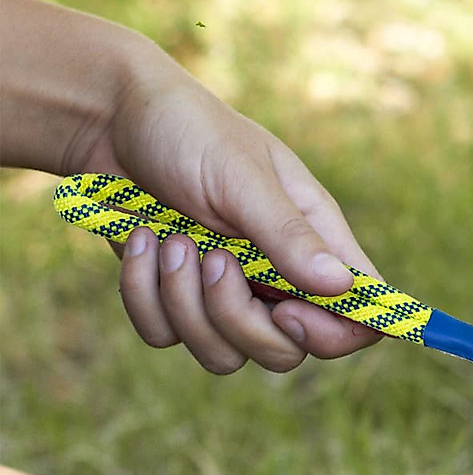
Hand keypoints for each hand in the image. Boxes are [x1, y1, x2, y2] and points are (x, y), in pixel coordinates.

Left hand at [74, 47, 381, 372]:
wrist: (110, 119)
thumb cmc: (190, 132)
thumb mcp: (241, 176)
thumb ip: (289, 234)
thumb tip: (343, 286)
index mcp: (316, 243)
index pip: (359, 317)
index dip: (333, 333)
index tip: (286, 311)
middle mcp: (279, 279)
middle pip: (285, 351)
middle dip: (239, 321)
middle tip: (214, 260)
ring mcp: (227, 295)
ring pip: (223, 354)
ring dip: (185, 302)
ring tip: (170, 239)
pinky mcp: (176, 301)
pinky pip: (165, 336)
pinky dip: (144, 294)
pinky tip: (142, 243)